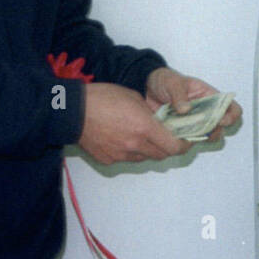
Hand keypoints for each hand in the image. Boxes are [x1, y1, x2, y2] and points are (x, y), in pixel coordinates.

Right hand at [78, 82, 192, 164]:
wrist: (72, 111)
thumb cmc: (103, 98)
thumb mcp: (134, 98)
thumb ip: (151, 114)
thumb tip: (161, 123)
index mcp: (145, 128)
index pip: (174, 146)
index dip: (184, 145)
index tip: (187, 140)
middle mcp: (135, 145)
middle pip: (162, 154)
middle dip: (168, 147)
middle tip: (167, 137)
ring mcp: (121, 155)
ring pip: (144, 157)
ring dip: (149, 149)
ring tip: (142, 136)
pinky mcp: (109, 160)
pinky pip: (127, 158)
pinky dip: (130, 151)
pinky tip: (123, 138)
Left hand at [145, 67, 242, 141]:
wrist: (147, 87)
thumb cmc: (166, 80)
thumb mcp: (172, 83)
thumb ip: (179, 95)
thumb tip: (186, 109)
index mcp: (210, 96)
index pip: (232, 108)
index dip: (231, 117)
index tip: (220, 121)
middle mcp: (206, 111)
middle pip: (221, 127)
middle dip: (214, 132)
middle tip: (201, 131)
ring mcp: (195, 122)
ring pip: (206, 136)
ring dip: (199, 138)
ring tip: (186, 134)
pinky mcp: (183, 130)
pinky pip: (189, 139)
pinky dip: (184, 141)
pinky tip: (176, 136)